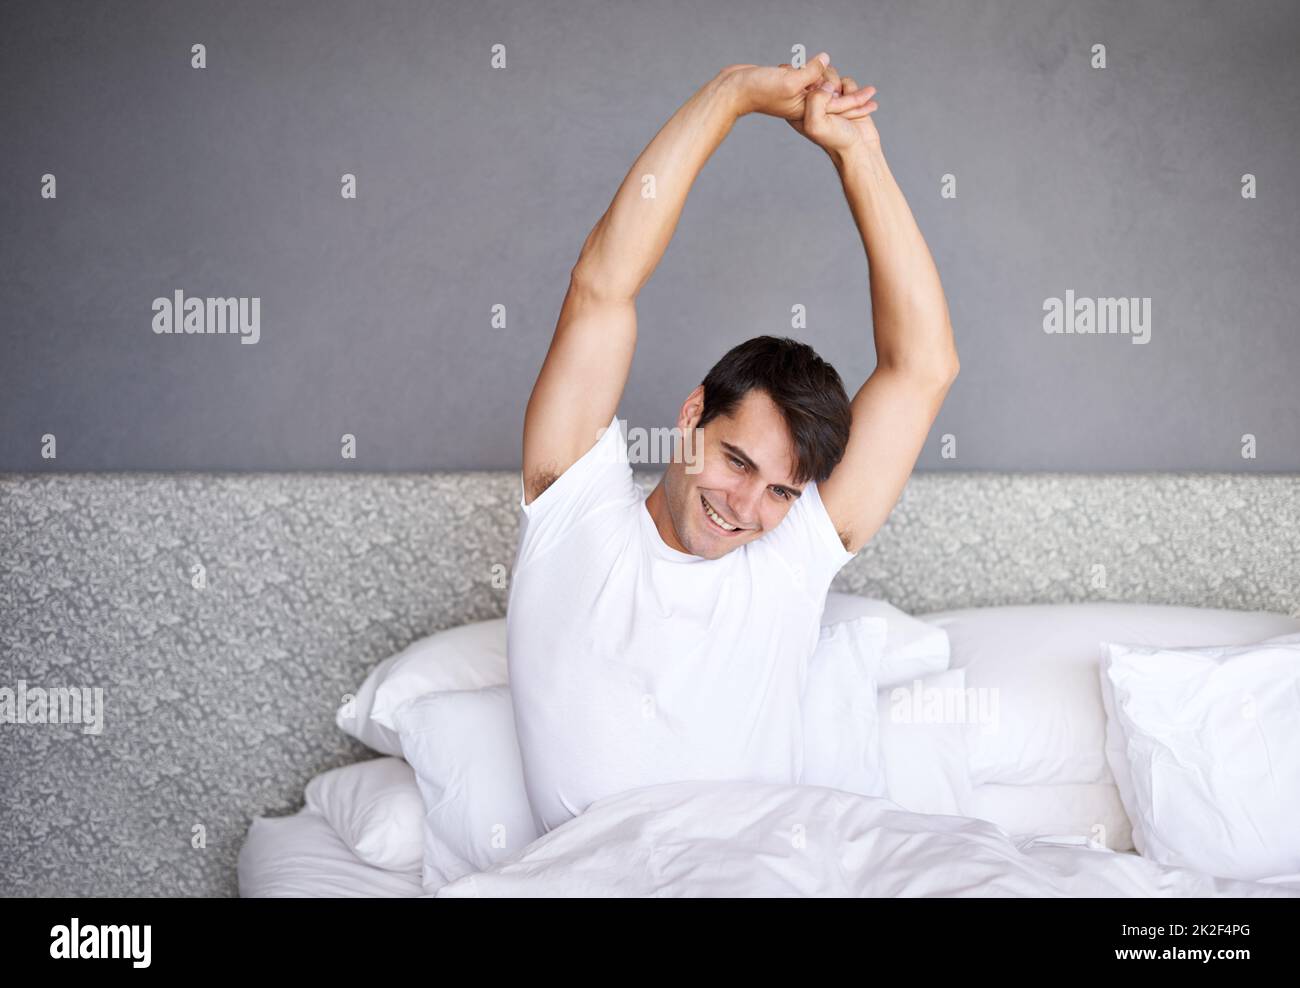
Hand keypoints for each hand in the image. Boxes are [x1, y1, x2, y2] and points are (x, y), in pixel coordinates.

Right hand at [719, 53, 873, 123]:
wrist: (732, 90)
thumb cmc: (757, 89)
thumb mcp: (789, 80)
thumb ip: (810, 72)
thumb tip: (827, 61)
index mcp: (804, 109)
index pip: (835, 104)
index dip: (855, 100)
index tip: (873, 96)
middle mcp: (801, 105)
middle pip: (830, 97)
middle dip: (847, 93)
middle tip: (870, 92)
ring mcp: (794, 98)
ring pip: (819, 86)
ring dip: (826, 78)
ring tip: (834, 73)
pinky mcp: (786, 88)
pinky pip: (807, 80)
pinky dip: (811, 73)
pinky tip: (811, 66)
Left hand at [787, 62, 880, 156]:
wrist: (860, 149)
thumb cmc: (836, 141)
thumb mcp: (815, 124)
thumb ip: (814, 100)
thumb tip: (827, 83)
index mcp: (799, 108)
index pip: (798, 81)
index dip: (811, 81)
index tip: (821, 90)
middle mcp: (812, 102)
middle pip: (816, 74)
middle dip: (830, 83)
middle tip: (837, 98)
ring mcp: (828, 99)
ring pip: (833, 76)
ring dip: (845, 89)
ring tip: (852, 103)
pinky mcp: (844, 97)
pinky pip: (848, 82)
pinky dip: (855, 91)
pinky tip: (860, 103)